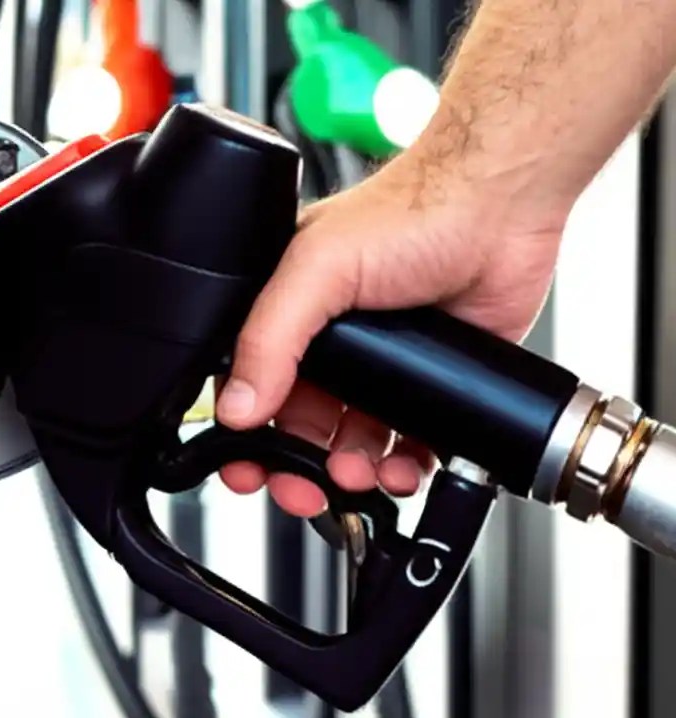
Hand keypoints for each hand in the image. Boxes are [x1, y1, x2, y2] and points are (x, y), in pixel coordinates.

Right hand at [214, 149, 568, 516]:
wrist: (500, 207)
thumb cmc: (412, 212)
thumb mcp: (316, 269)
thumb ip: (271, 337)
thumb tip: (239, 405)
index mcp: (289, 311)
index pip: (250, 385)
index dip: (243, 434)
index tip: (244, 469)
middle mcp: (331, 344)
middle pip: (299, 429)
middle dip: (299, 467)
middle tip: (305, 489)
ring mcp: (383, 368)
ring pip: (352, 445)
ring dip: (352, 473)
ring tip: (362, 474)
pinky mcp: (432, 385)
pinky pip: (409, 445)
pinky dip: (403, 468)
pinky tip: (404, 468)